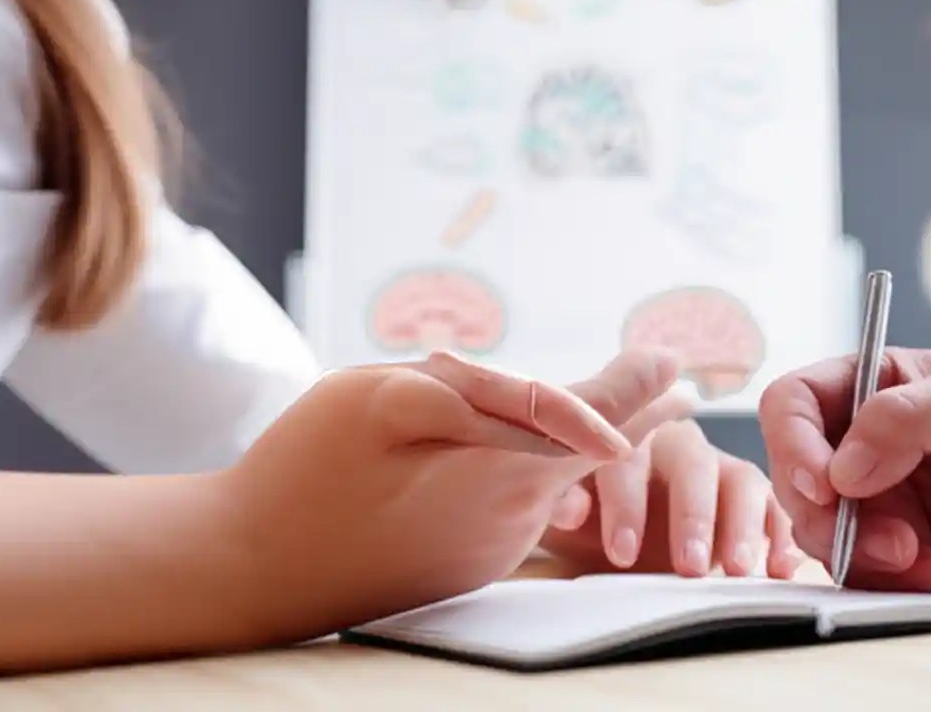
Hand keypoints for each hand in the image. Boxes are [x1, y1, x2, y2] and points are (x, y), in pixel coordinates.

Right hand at [224, 349, 678, 644]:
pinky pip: (513, 511)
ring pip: (546, 481)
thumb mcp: (384, 398)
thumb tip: (555, 402)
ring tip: (607, 412)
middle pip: (587, 456)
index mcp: (499, 469)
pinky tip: (508, 461)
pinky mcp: (466, 567)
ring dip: (569, 446)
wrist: (251, 568)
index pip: (596, 418)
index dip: (638, 386)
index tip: (674, 363)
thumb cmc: (306, 469)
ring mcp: (488, 550)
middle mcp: (509, 518)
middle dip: (634, 418)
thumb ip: (476, 393)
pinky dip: (524, 477)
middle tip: (678, 390)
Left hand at [538, 387, 798, 579]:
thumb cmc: (582, 514)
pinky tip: (782, 569)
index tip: (622, 552)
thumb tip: (568, 508)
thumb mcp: (559, 512)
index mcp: (621, 434)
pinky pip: (770, 506)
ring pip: (738, 480)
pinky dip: (779, 536)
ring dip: (740, 525)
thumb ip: (563, 503)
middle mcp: (673, 441)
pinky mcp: (744, 495)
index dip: (627, 502)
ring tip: (737, 571)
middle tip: (689, 567)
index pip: (626, 455)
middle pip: (691, 463)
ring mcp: (714, 465)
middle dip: (692, 516)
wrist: (609, 532)